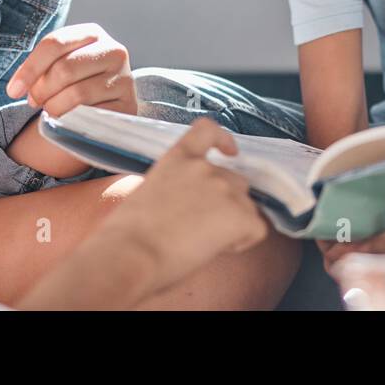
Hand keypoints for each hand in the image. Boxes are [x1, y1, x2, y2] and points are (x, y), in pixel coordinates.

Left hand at [7, 22, 136, 117]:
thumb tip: (17, 88)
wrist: (107, 101)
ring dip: (54, 107)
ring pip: (76, 94)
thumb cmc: (76, 79)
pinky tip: (67, 119)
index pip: (54, 44)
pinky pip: (91, 115)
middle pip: (64, 69)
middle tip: (33, 101)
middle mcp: (114, 50)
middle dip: (41, 90)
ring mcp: (124, 78)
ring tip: (50, 109)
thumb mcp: (60, 62)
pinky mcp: (128, 104)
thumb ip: (41, 67)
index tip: (13, 91)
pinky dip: (72, 120)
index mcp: (92, 33)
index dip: (29, 69)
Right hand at [99, 118, 268, 295]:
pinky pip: (256, 229)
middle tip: (200, 229)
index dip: (224, 140)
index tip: (230, 152)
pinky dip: (243, 241)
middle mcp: (204, 168)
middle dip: (226, 203)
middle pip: (234, 181)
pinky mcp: (239, 215)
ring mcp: (223, 189)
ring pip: (246, 207)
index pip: (208, 130)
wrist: (131, 254)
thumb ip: (176, 188)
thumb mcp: (149, 194)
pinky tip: (217, 250)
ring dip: (233, 222)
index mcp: (178, 158)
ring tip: (203, 243)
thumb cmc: (128, 235)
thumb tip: (190, 207)